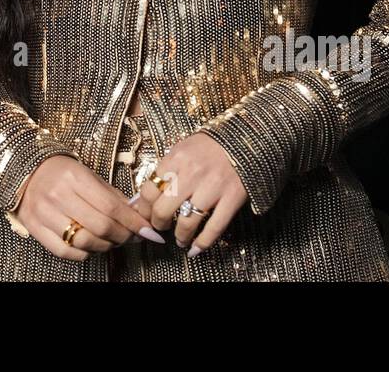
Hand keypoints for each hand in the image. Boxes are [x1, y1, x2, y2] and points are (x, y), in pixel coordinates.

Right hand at [15, 154, 166, 259]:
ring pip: (84, 241)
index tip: (147, 231)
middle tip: (131, 237)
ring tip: (111, 241)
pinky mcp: (35, 228)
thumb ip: (112, 196)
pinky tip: (91, 246)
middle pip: (100, 226)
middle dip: (122, 236)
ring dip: (105, 246)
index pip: (111, 206)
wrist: (25, 170)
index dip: (132, 222)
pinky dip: (84, 253)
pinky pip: (65, 251)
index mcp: (74, 177)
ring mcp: (44, 214)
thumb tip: (137, 217)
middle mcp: (58, 195)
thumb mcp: (88, 175)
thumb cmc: (61, 172)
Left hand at [128, 133, 248, 255]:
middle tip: (161, 227)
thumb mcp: (182, 149)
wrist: (244, 139)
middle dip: (159, 224)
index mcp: (176, 159)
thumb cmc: (210, 145)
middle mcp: (191, 173)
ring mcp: (212, 187)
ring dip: (180, 236)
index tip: (145, 215)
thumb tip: (144, 196)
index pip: (149, 191)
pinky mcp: (232, 198)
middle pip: (163, 210)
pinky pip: (214, 228)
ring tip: (180, 239)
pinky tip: (196, 249)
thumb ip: (165, 170)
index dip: (143, 209)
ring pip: (187, 222)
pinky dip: (203, 243)